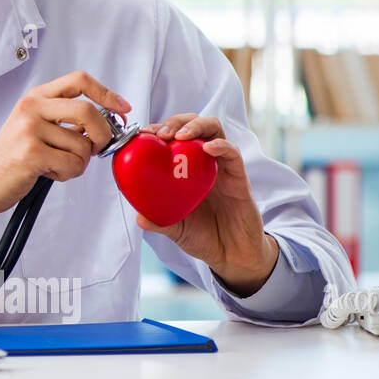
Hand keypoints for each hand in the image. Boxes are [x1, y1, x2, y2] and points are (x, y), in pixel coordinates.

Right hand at [0, 71, 129, 229]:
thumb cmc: (12, 158)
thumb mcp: (35, 127)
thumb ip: (65, 119)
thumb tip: (105, 120)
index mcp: (35, 98)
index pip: (79, 81)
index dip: (106, 93)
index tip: (122, 107)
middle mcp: (31, 108)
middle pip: (87, 111)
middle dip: (102, 135)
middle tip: (96, 148)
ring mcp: (29, 129)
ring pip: (82, 146)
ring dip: (77, 163)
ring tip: (55, 165)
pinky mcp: (30, 153)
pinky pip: (73, 165)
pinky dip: (67, 174)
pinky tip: (48, 173)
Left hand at [138, 113, 276, 296]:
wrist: (231, 255)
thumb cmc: (202, 236)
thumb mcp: (174, 229)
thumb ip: (158, 222)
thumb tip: (139, 218)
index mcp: (183, 169)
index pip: (171, 137)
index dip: (156, 130)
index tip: (141, 135)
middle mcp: (202, 162)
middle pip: (192, 124)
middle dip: (175, 122)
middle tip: (161, 134)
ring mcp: (221, 167)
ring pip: (213, 130)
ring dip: (195, 126)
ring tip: (180, 136)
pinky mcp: (239, 178)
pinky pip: (233, 154)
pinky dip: (221, 146)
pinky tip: (208, 148)